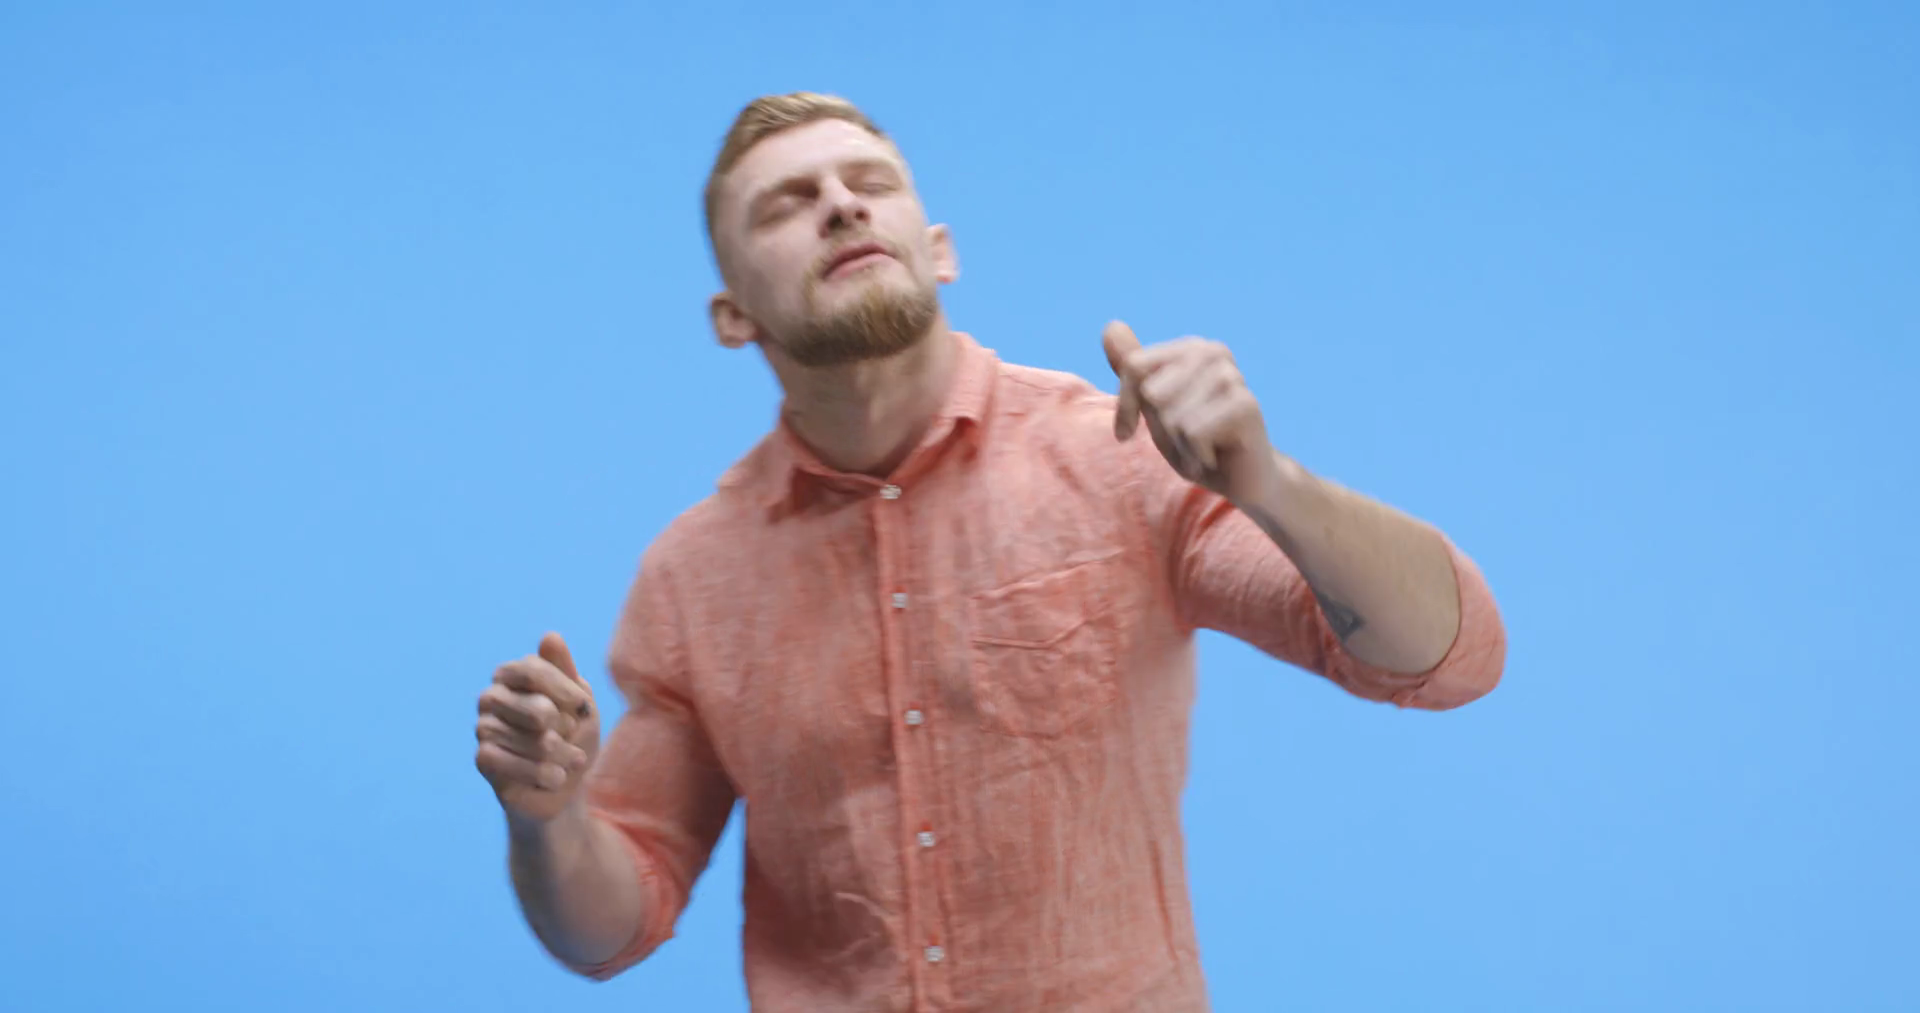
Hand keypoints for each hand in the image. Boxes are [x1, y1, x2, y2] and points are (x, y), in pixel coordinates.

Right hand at [475, 632, 600, 824]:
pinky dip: (544, 774)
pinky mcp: (482, 758)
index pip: (534, 670)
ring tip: (571, 761)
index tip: (584, 709)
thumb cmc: (573, 735)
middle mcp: (492, 696)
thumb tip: (549, 636)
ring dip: (563, 756)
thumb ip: (564, 670)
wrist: (564, 784)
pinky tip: (554, 777)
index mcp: (512, 673)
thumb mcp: (579, 701)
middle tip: (570, 736)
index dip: (566, 692)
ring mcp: (483, 727)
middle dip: (567, 729)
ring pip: (534, 742)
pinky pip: (516, 764)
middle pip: (538, 709)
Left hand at [1102, 320, 1279, 503]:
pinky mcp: (1245, 404)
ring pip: (1172, 415)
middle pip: (1152, 392)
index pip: (1134, 367)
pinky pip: (1193, 432)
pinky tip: (1213, 455)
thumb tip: (1111, 326)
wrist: (1240, 479)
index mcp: (1191, 347)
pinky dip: (1195, 454)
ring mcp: (1232, 376)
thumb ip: (1132, 367)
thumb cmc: (1193, 441)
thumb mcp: (1152, 406)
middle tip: (1184, 440)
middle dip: (1160, 427)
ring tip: (1201, 448)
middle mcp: (1214, 352)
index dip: (1127, 406)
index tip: (1128, 431)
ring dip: (1179, 444)